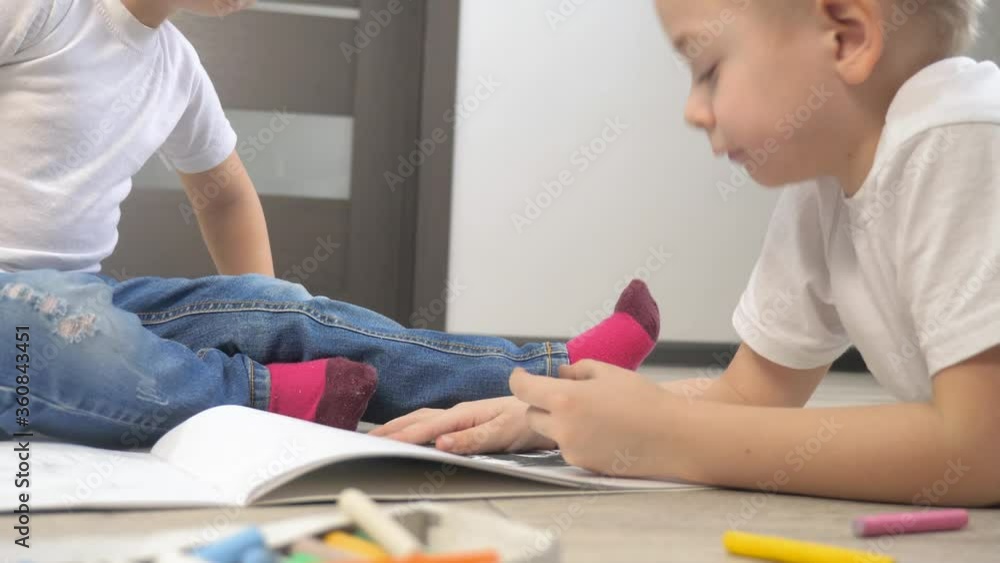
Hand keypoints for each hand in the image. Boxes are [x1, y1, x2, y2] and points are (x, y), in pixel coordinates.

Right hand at [369, 396, 556, 453]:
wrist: (550, 409)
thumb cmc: (530, 420)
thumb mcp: (504, 432)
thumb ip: (472, 438)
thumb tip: (441, 442)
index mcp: (466, 413)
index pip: (428, 427)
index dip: (405, 436)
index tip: (383, 444)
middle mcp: (462, 412)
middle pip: (419, 419)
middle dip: (393, 428)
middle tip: (368, 439)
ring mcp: (465, 415)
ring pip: (425, 419)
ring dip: (402, 426)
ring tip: (382, 435)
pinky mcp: (469, 420)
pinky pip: (436, 422)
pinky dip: (417, 427)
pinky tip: (414, 433)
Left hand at [510, 360, 679, 477]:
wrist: (672, 437)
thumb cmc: (644, 400)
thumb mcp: (608, 373)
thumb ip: (577, 371)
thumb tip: (559, 374)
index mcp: (565, 399)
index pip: (522, 388)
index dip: (519, 379)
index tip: (522, 375)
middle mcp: (562, 428)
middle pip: (532, 414)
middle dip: (541, 403)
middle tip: (566, 394)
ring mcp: (571, 450)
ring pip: (551, 432)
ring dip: (560, 422)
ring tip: (593, 414)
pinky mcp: (583, 465)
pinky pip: (569, 447)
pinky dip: (576, 437)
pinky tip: (603, 431)